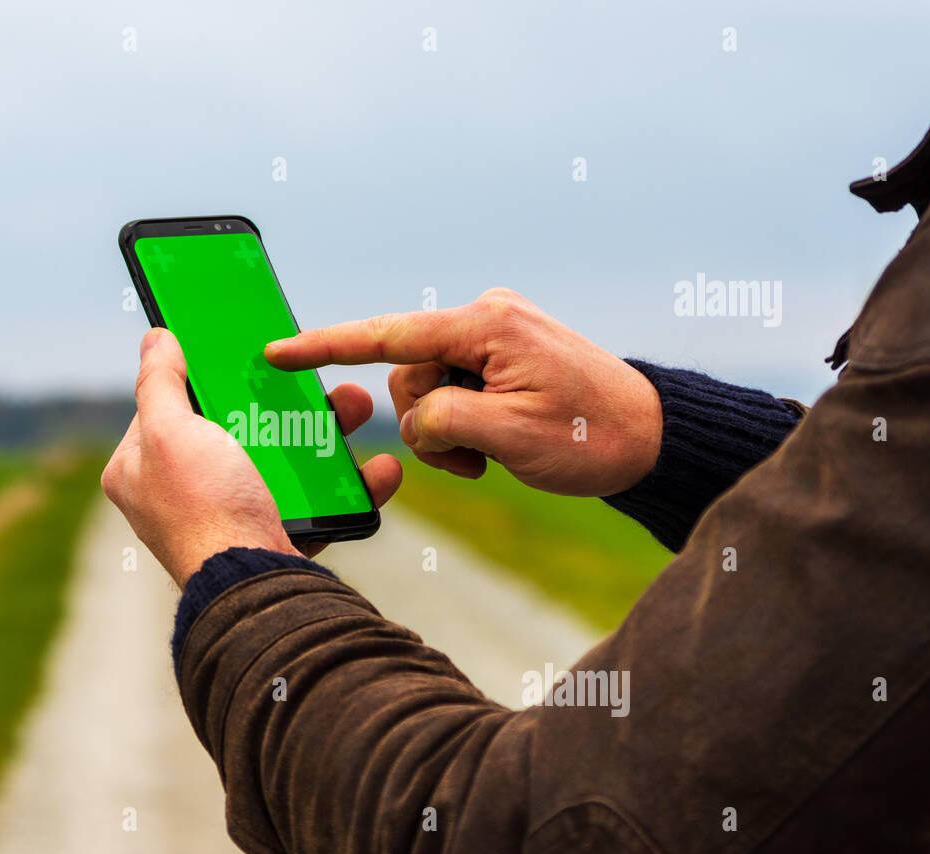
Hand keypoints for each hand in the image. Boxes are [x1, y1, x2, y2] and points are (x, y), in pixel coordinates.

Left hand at [102, 328, 402, 586]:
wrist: (255, 590)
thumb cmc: (204, 511)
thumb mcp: (169, 432)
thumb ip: (158, 382)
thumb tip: (155, 338)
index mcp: (140, 470)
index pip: (166, 406)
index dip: (201, 375)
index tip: (237, 352)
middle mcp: (180, 495)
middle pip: (233, 428)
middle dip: (280, 400)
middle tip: (313, 377)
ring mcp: (228, 517)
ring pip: (281, 460)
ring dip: (325, 433)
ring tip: (357, 407)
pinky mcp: (272, 537)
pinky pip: (315, 501)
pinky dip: (346, 484)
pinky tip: (374, 469)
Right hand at [264, 287, 661, 497]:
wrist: (653, 436)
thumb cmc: (592, 436)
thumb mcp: (509, 438)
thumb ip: (441, 421)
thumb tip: (414, 417)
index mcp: (485, 326)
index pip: (387, 335)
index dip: (325, 346)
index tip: (276, 353)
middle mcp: (484, 318)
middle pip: (407, 376)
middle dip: (428, 425)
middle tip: (475, 459)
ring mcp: (493, 335)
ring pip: (427, 392)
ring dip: (448, 433)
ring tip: (492, 456)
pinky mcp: (500, 356)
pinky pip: (454, 391)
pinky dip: (463, 426)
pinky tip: (498, 444)